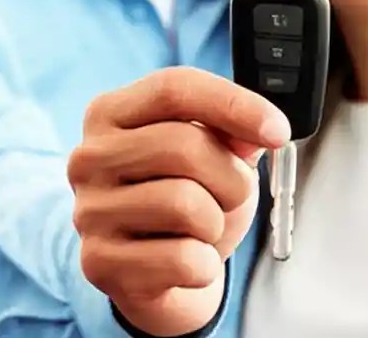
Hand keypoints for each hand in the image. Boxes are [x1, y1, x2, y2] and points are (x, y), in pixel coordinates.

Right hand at [68, 67, 289, 336]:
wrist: (163, 278)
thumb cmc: (190, 203)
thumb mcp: (214, 157)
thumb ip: (232, 133)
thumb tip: (259, 132)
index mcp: (111, 113)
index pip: (173, 88)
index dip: (234, 104)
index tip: (278, 131)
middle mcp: (89, 157)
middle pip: (184, 145)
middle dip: (230, 178)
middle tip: (232, 197)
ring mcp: (89, 211)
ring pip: (185, 204)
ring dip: (216, 223)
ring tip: (203, 230)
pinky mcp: (99, 263)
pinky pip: (181, 258)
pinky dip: (204, 266)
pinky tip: (188, 263)